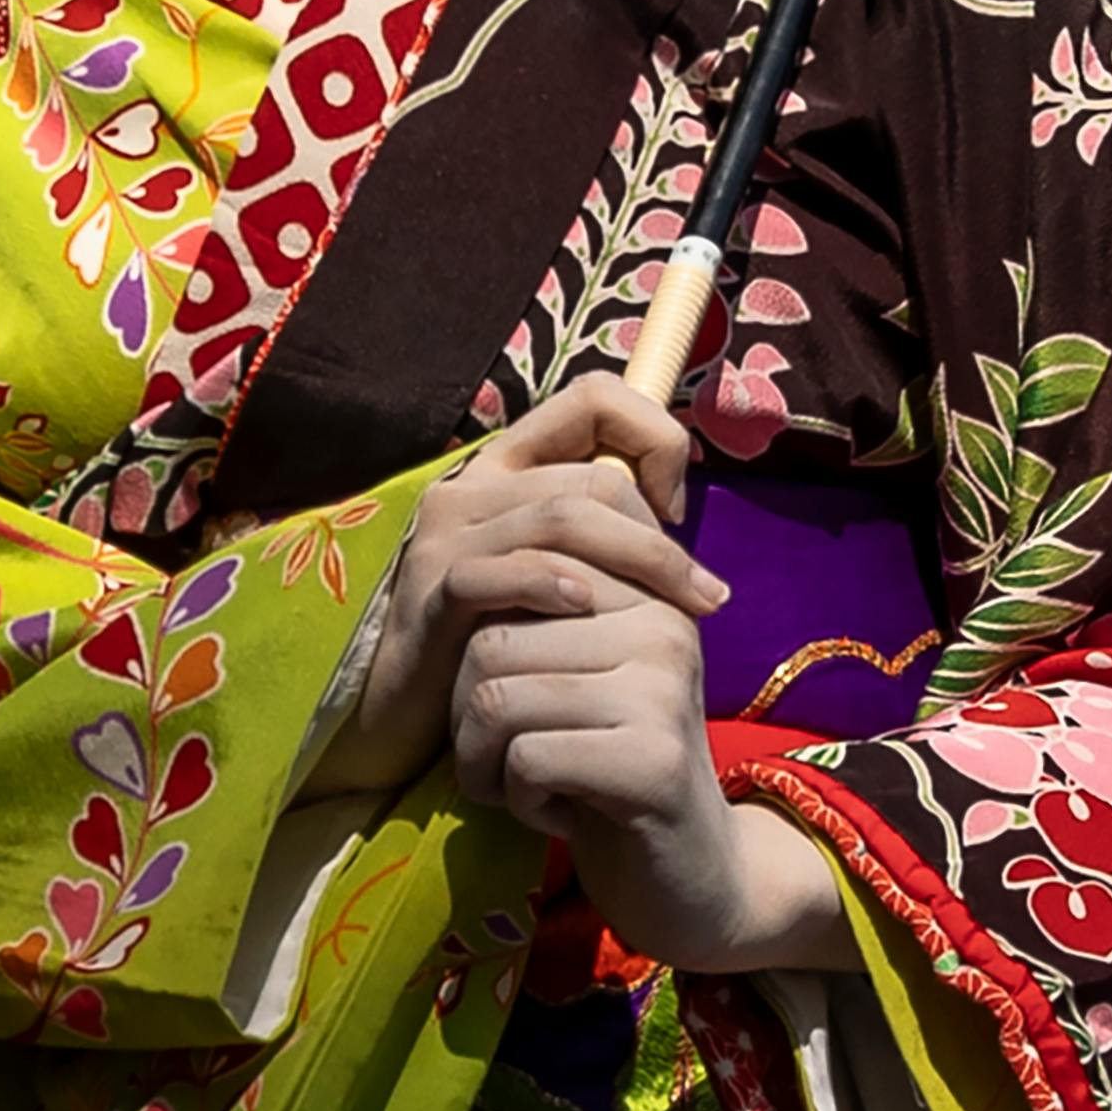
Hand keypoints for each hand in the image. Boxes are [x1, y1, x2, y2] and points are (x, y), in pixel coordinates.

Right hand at [318, 375, 717, 797]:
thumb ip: (599, 534)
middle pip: (591, 477)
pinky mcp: (432, 589)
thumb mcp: (552, 574)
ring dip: (639, 562)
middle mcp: (473, 486)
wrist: (408, 712)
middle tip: (704, 594)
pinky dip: (554, 586)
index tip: (675, 507)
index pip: (592, 398)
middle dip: (660, 537)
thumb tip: (672, 512)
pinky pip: (503, 572)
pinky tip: (590, 611)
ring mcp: (447, 536)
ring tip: (683, 611)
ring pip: (560, 518)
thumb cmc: (497, 640)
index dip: (651, 434)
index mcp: (507, 467)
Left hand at [321, 379, 843, 981]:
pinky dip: (518, 800)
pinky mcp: (651, 760)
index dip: (477, 649)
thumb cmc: (606, 763)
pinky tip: (561, 812)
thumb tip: (466, 513)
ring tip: (533, 782)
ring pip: (494, 698)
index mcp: (643, 586)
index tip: (516, 701)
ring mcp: (662, 689)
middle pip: (488, 639)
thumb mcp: (576, 667)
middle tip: (514, 758)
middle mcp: (662, 623)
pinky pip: (524, 759)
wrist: (688, 873)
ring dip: (486, 762)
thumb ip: (539, 600)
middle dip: (471, 717)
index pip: (512, 575)